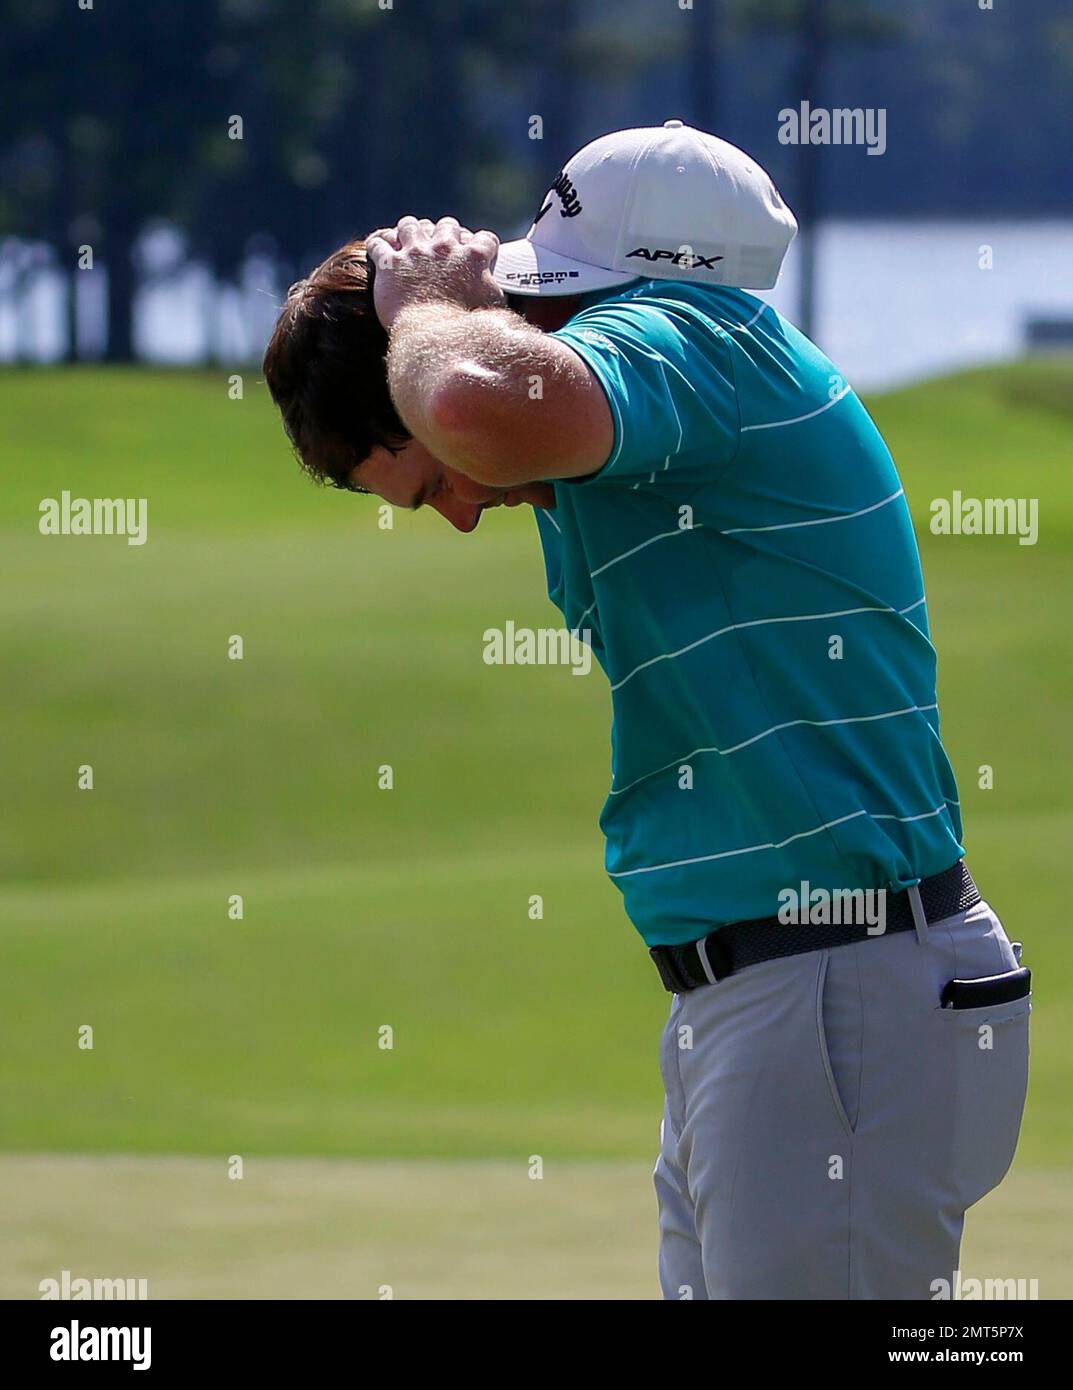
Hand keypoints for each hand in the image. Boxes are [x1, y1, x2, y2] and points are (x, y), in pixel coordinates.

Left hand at [366, 216, 504, 330]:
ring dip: (410, 231)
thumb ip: (496, 292)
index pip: (485, 239)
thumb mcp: (493, 309)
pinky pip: (379, 243)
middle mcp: (444, 248)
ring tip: (407, 239)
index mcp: (472, 258)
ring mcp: (415, 253)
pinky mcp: (390, 264)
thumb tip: (501, 292)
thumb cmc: (465, 328)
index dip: (484, 245)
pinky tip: (379, 248)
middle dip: (445, 234)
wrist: (432, 338)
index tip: (480, 252)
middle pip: (447, 225)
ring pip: (410, 225)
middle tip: (441, 246)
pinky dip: (378, 244)